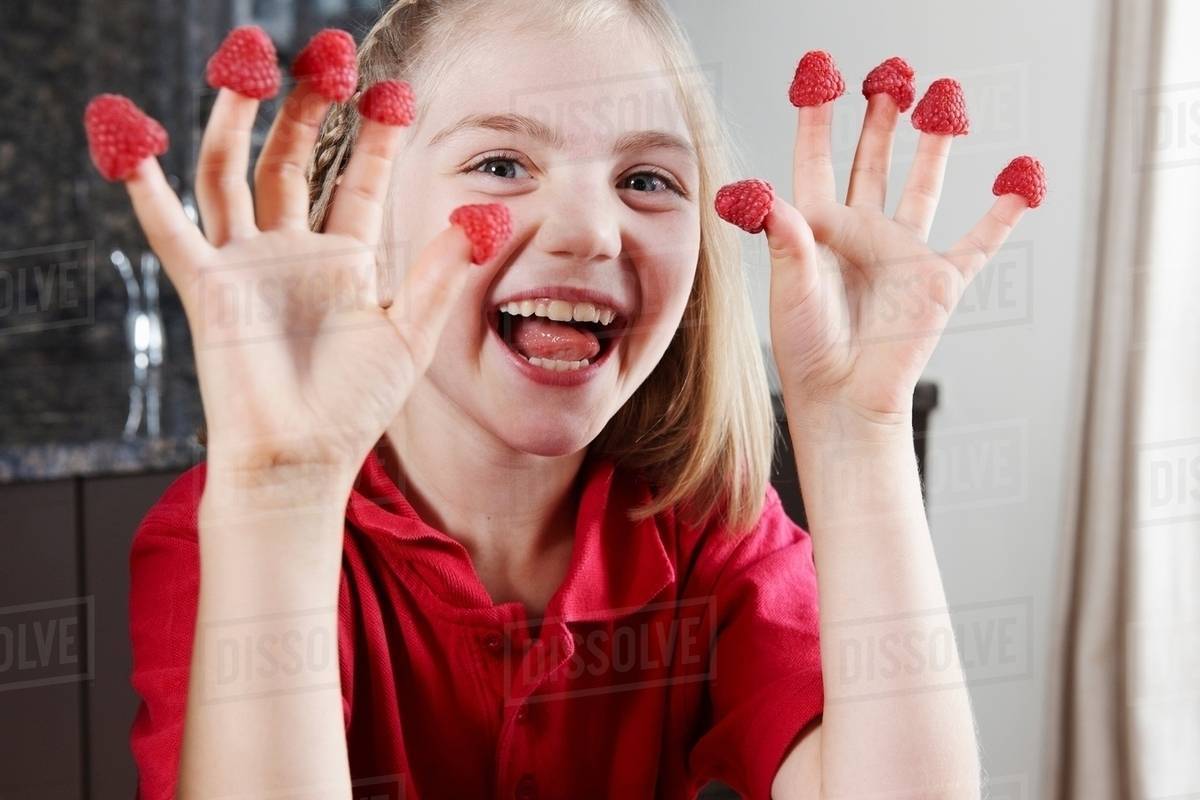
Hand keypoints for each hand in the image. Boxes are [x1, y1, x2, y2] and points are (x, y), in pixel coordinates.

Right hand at [116, 83, 487, 479]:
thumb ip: (444, 273)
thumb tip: (486, 215)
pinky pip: (169, 226)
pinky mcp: (204, 285)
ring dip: (237, 117)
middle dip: (307, 107)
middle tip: (325, 55)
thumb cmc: (353, 407)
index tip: (392, 91)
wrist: (301, 458)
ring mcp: (245, 264)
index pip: (359, 181)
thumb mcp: (410, 334)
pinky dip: (143, 183)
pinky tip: (131, 134)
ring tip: (250, 61)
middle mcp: (292, 253)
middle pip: (293, 160)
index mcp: (345, 262)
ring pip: (233, 171)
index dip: (375, 136)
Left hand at [739, 91, 1034, 426]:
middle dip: (881, 118)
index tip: (818, 76)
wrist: (845, 400)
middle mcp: (862, 233)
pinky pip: (979, 240)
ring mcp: (904, 253)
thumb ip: (784, 239)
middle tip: (892, 76)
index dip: (818, 119)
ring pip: (923, 184)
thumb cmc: (807, 350)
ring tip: (942, 98)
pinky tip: (1021, 179)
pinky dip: (1003, 212)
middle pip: (872, 161)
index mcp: (819, 230)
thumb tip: (758, 194)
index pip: (817, 161)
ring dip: (933, 144)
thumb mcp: (790, 289)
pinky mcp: (940, 280)